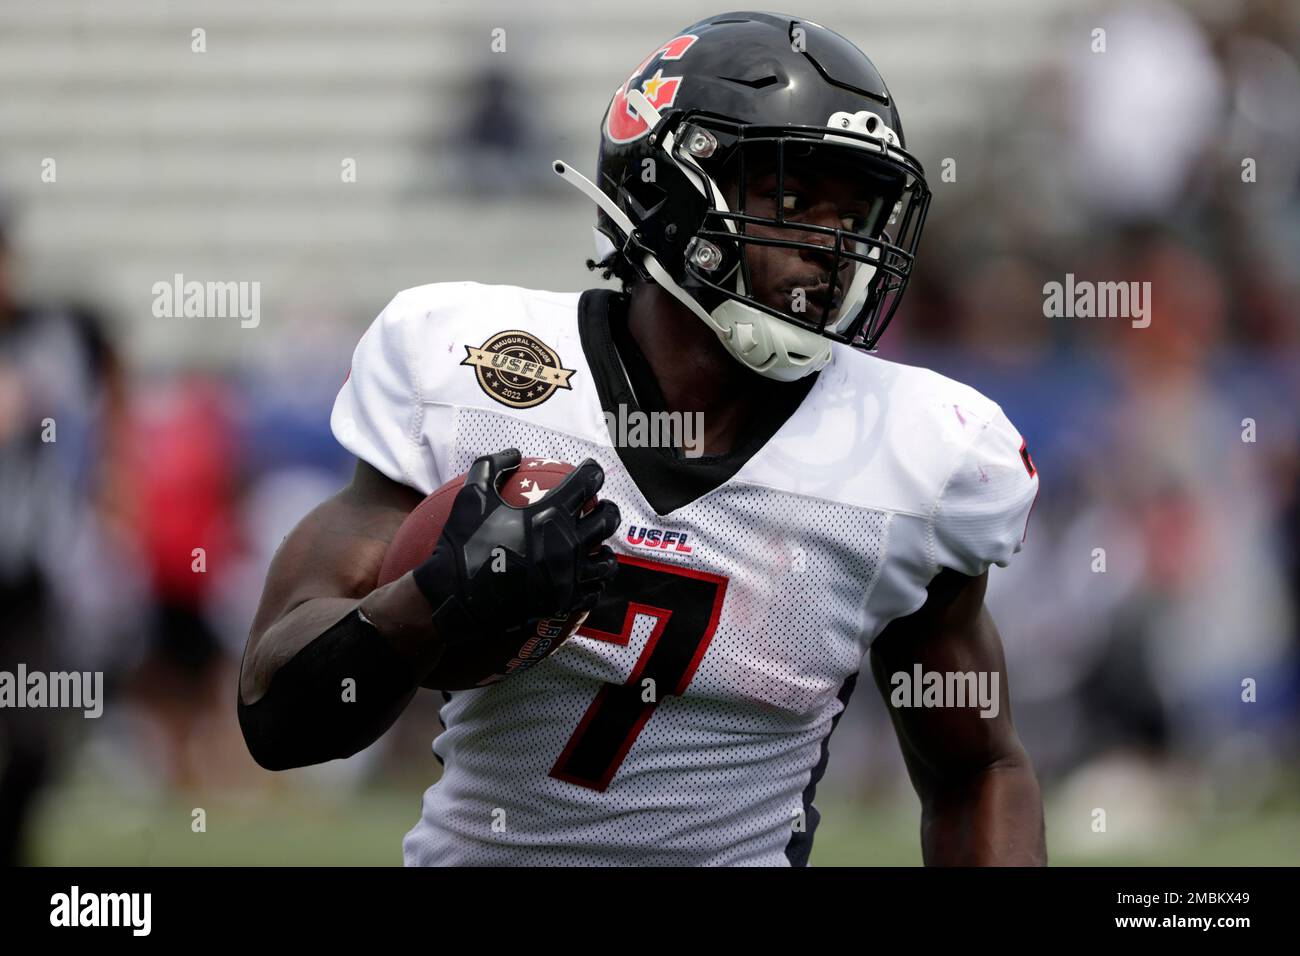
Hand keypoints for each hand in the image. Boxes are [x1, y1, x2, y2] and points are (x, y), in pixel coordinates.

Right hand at [412, 449, 619, 644]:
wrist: (457, 598)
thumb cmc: (464, 546)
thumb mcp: (471, 497)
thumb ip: (492, 467)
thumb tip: (514, 453)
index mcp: (550, 514)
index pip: (587, 483)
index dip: (592, 472)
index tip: (590, 470)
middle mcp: (568, 543)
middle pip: (607, 519)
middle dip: (607, 508)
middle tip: (600, 507)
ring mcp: (569, 576)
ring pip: (607, 560)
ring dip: (606, 548)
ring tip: (599, 546)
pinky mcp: (564, 602)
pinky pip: (593, 591)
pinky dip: (594, 583)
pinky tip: (587, 578)